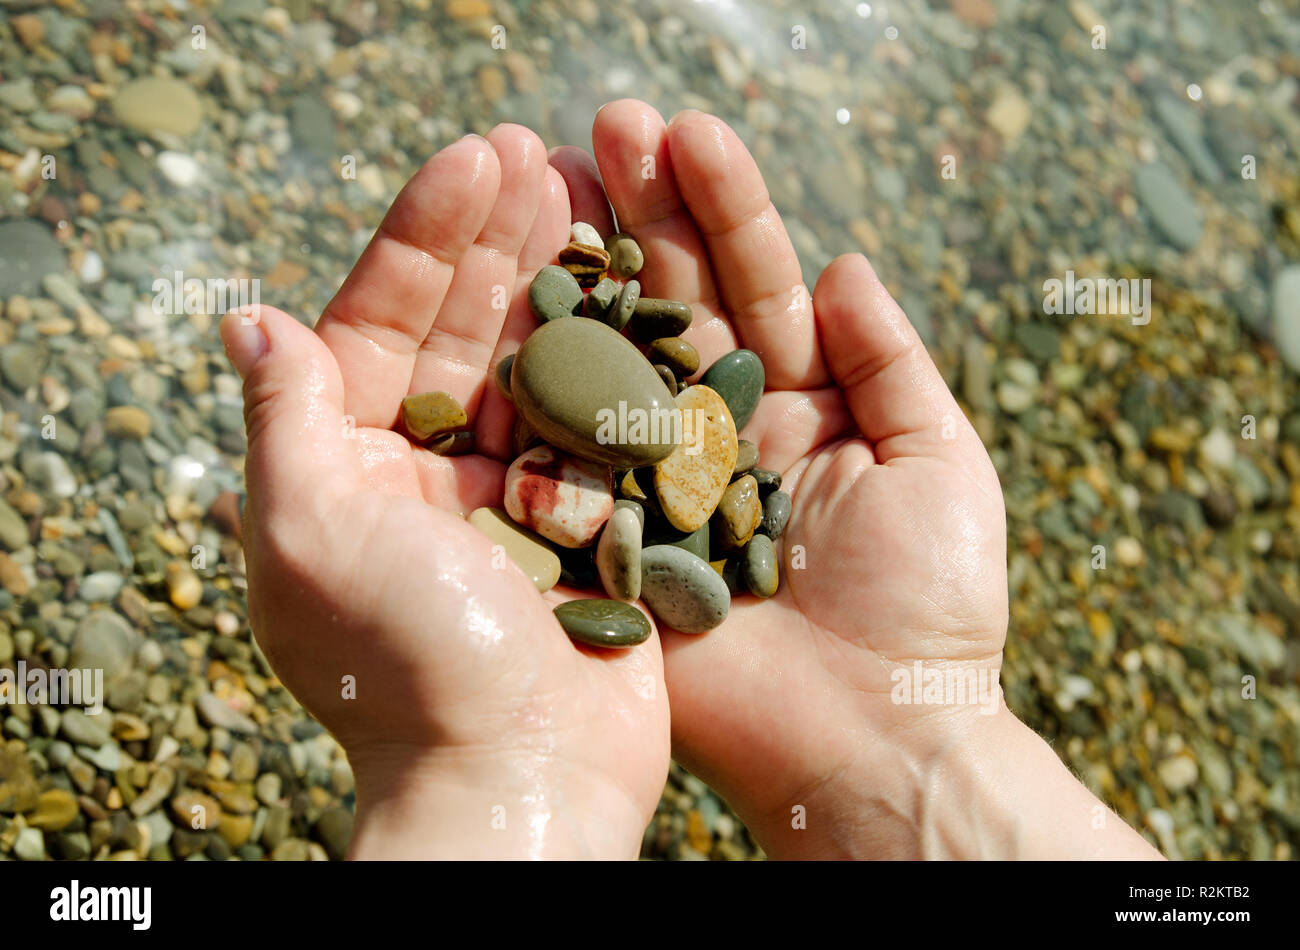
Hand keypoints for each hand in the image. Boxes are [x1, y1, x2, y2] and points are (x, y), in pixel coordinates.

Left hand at [219, 127, 668, 858]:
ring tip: (595, 196)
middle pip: (462, 332)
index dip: (424, 236)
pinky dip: (618, 361)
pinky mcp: (587, 528)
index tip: (474, 156)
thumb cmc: (405, 663)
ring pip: (534, 367)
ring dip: (562, 282)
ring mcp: (511, 501)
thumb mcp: (310, 532)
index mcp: (349, 469)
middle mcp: (425, 478)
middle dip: (498, 242)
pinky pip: (599, 427)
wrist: (522, 780)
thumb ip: (285, 419)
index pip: (379, 323)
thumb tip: (249, 318)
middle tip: (542, 152)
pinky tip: (644, 292)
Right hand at [567, 101, 1158, 858]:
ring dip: (587, 267)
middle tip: (605, 121)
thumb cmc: (927, 608)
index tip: (688, 130)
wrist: (870, 739)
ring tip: (555, 171)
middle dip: (644, 211)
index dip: (724, 209)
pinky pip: (576, 449)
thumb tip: (842, 263)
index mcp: (798, 407)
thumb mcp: (940, 465)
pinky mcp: (611, 537)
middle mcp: (719, 432)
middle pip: (676, 304)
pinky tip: (518, 294)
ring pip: (619, 355)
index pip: (754, 286)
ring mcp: (658, 480)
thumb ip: (891, 364)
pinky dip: (549, 378)